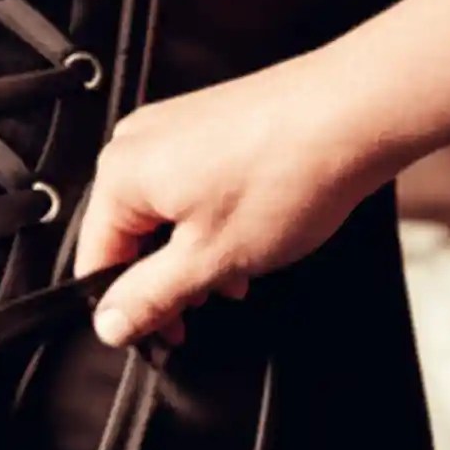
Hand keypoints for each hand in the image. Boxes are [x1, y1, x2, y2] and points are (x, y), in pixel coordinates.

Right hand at [73, 53, 397, 346]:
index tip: (164, 335)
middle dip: (169, 278)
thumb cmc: (286, 172)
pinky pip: (190, 184)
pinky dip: (212, 219)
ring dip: (195, 253)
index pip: (96, 260)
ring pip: (164, 213)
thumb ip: (150, 296)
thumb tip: (110, 323)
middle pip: (129, 235)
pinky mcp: (207, 122)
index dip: (129, 309)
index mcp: (121, 174)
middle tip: (208, 305)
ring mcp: (173, 127)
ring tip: (241, 271)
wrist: (353, 113)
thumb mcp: (209, 259)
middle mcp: (137, 142)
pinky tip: (251, 236)